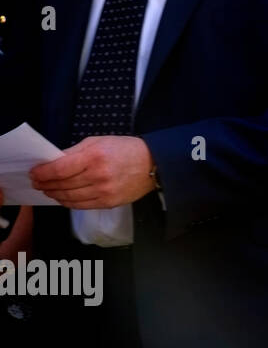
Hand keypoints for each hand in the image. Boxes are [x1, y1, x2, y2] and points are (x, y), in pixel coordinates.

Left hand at [29, 136, 155, 208]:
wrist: (154, 164)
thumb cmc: (126, 149)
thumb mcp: (99, 141)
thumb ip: (74, 152)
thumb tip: (52, 162)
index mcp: (95, 157)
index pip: (59, 169)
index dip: (42, 172)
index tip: (34, 172)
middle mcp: (98, 176)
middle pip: (61, 184)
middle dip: (45, 184)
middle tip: (37, 182)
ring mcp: (104, 192)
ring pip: (68, 197)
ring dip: (54, 194)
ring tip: (47, 190)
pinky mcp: (108, 203)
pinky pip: (80, 205)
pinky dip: (67, 202)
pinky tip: (62, 197)